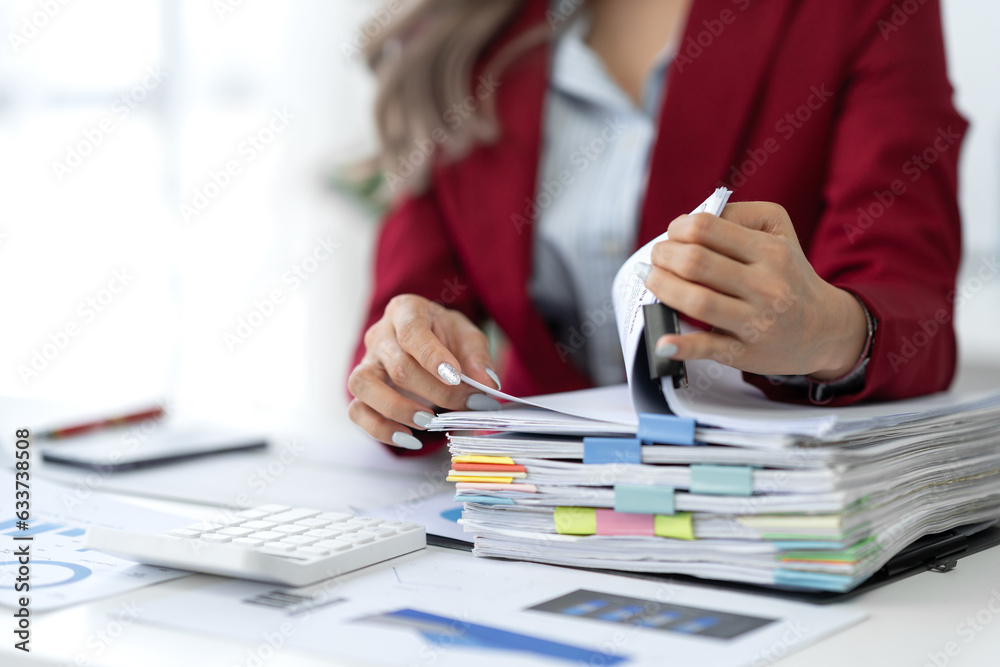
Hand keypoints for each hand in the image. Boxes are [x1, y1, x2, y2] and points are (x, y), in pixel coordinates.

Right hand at [348, 294, 500, 449]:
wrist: (427, 345)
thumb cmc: (445, 337)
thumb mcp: (467, 337)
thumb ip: (478, 357)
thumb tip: (487, 384)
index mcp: (406, 311)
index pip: (412, 332)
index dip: (432, 356)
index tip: (455, 377)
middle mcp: (379, 335)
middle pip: (399, 366)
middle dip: (436, 391)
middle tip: (466, 406)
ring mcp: (366, 363)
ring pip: (363, 385)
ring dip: (398, 409)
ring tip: (429, 422)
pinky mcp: (361, 391)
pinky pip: (357, 411)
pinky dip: (379, 428)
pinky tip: (408, 438)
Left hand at [636, 202, 866, 377]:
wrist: (824, 328)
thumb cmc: (789, 274)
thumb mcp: (778, 231)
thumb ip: (737, 217)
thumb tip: (688, 223)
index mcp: (770, 251)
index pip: (706, 228)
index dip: (676, 229)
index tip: (671, 236)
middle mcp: (767, 286)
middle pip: (695, 263)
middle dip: (662, 257)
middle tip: (655, 258)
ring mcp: (757, 322)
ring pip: (697, 301)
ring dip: (662, 288)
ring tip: (652, 281)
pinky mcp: (746, 352)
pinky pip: (707, 348)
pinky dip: (681, 345)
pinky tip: (662, 341)